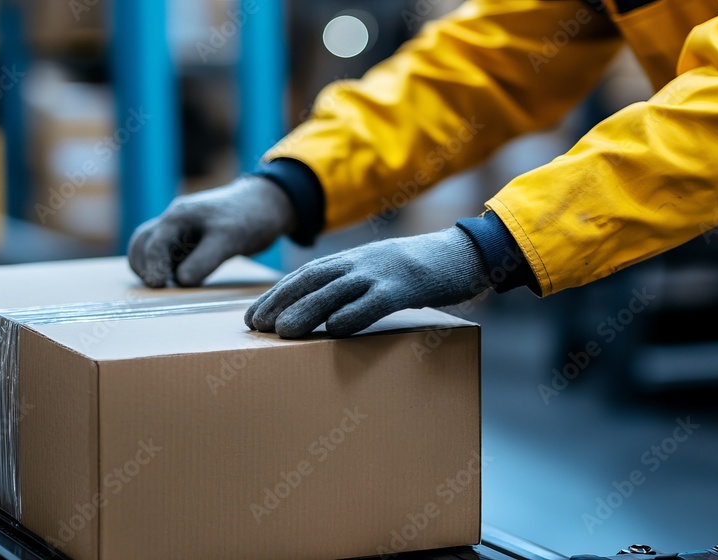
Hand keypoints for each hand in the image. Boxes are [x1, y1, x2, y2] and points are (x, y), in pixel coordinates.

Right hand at [128, 177, 295, 286]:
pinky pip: (169, 254)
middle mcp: (174, 221)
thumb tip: (180, 281)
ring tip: (164, 286)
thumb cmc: (248, 218)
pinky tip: (178, 280)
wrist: (267, 205)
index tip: (159, 286)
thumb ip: (203, 260)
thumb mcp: (228, 240)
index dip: (152, 267)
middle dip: (143, 266)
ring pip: (152, 248)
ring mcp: (181, 230)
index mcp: (177, 217)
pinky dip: (167, 266)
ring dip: (151, 266)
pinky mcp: (191, 239)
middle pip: (142, 244)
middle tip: (156, 287)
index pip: (153, 244)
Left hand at [245, 227, 489, 337]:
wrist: (464, 253)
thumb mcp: (381, 272)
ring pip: (335, 290)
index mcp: (352, 260)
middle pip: (311, 281)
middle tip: (255, 325)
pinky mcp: (404, 287)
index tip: (253, 315)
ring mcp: (381, 273)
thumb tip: (327, 315)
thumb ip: (355, 287)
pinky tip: (334, 329)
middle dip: (280, 302)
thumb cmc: (420, 269)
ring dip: (305, 310)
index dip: (277, 295)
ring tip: (282, 331)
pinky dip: (353, 314)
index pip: (305, 276)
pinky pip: (374, 301)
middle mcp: (360, 263)